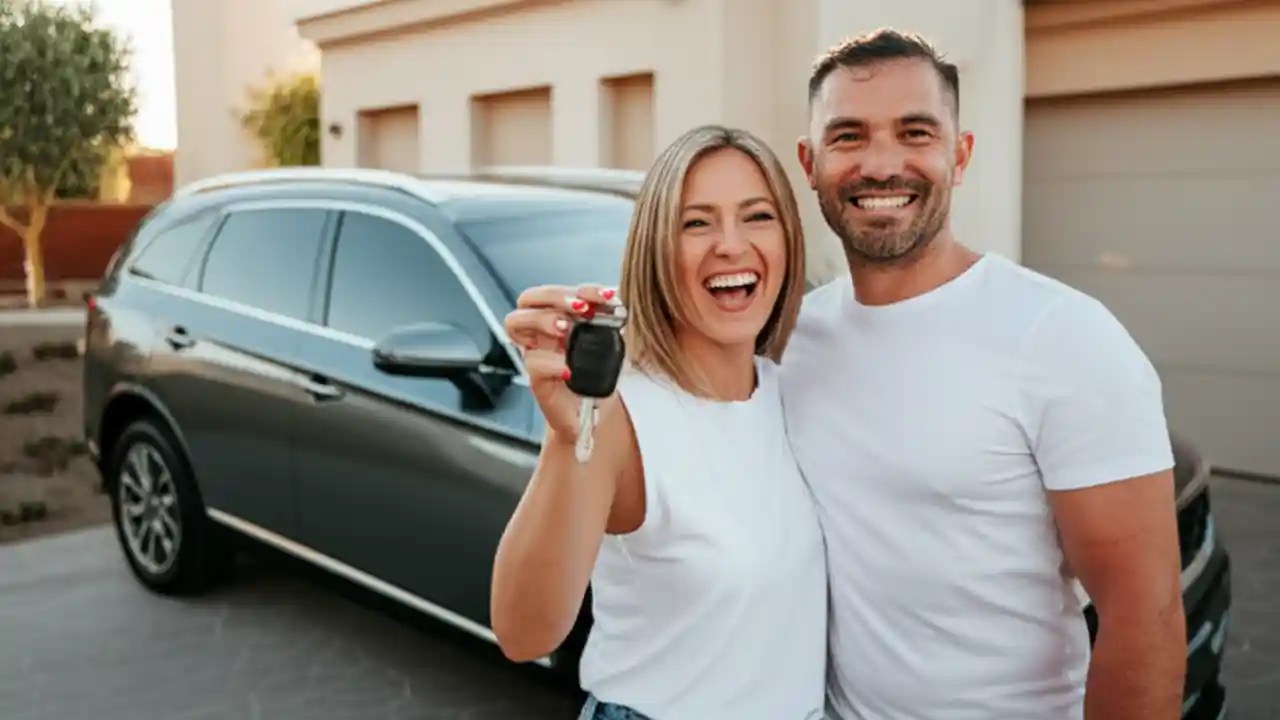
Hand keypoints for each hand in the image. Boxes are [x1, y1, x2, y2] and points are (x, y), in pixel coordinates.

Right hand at [505, 283, 616, 441]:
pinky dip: (552, 362)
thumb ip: (608, 318)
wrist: (596, 412)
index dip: (580, 288)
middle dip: (556, 296)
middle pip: (529, 298)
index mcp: (558, 317)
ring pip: (515, 321)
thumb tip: (617, 298)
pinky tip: (570, 367)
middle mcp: (541, 332)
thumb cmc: (598, 374)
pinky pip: (533, 363)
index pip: (556, 290)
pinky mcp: (536, 379)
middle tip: (581, 308)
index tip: (607, 295)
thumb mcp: (608, 341)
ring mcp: (536, 353)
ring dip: (544, 319)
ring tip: (567, 328)